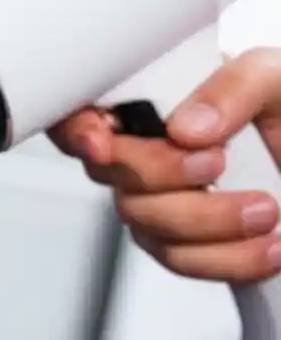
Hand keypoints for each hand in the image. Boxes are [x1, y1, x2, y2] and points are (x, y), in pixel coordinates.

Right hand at [49, 47, 280, 283]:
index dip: (78, 130)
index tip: (101, 142)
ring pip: (145, 223)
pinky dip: (227, 258)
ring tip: (265, 210)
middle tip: (216, 163)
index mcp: (157, 101)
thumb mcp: (275, 79)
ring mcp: (159, 201)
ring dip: (208, 222)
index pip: (85, 113)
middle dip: (162, 175)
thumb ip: (233, 86)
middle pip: (110, 175)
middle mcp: (147, 151)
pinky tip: (265, 244)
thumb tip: (188, 126)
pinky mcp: (184, 243)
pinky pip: (181, 260)